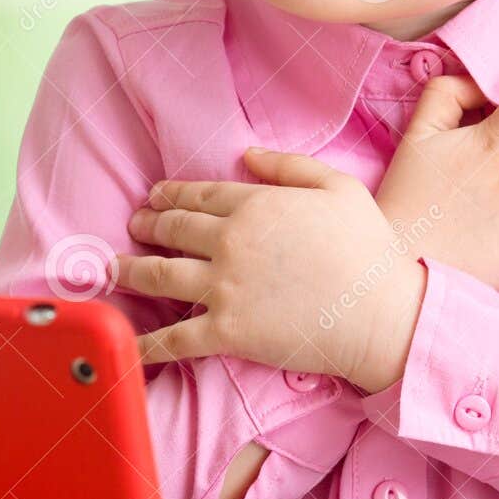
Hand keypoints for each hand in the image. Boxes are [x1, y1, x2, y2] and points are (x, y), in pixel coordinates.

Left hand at [116, 147, 427, 393]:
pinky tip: (124, 345)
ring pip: (160, 276)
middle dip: (147, 226)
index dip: (169, 195)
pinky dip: (146, 344)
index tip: (154, 197)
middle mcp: (230, 243)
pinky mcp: (227, 333)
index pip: (197, 195)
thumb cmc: (370, 250)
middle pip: (172, 230)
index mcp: (255, 205)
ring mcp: (225, 288)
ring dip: (131, 270)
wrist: (384, 314)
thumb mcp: (338, 188)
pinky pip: (175, 340)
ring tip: (115, 269)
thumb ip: (289, 165)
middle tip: (133, 226)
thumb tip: (247, 153)